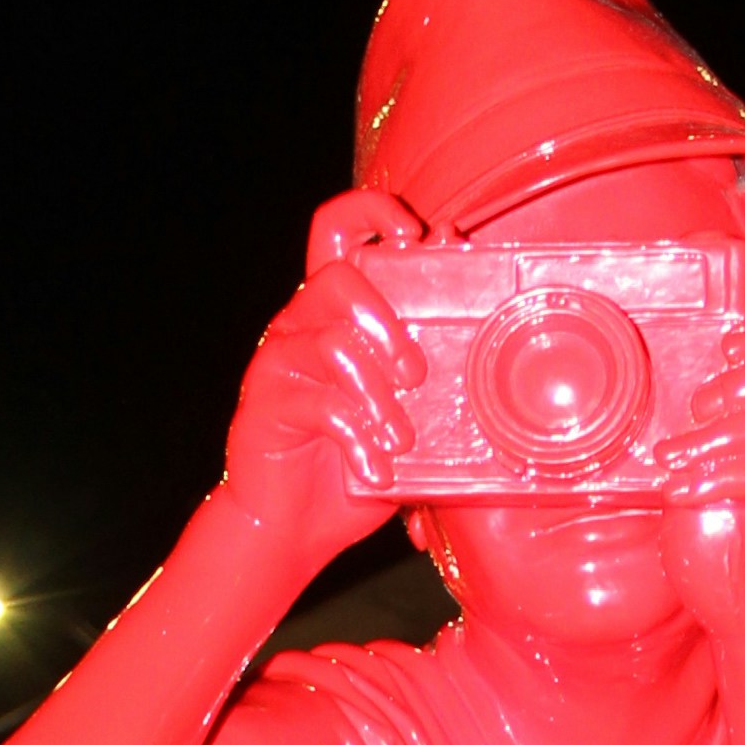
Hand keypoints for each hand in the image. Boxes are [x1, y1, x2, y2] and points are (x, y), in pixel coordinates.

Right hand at [216, 199, 424, 584]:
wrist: (290, 531)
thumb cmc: (352, 469)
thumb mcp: (407, 421)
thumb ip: (431, 377)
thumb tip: (479, 337)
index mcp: (335, 313)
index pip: (339, 230)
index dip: (371, 212)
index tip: (415, 234)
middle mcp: (302, 324)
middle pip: (339, 275)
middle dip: (388, 320)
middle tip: (417, 376)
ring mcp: (280, 361)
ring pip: (333, 341)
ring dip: (377, 393)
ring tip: (399, 439)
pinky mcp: (266, 403)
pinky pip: (319, 403)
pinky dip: (356, 440)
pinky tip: (373, 470)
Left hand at [657, 314, 744, 643]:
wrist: (735, 609)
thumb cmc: (717, 535)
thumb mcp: (696, 463)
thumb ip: (701, 421)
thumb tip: (679, 382)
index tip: (726, 348)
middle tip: (701, 407)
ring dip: (720, 434)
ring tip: (676, 458)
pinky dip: (719, 476)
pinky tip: (681, 491)